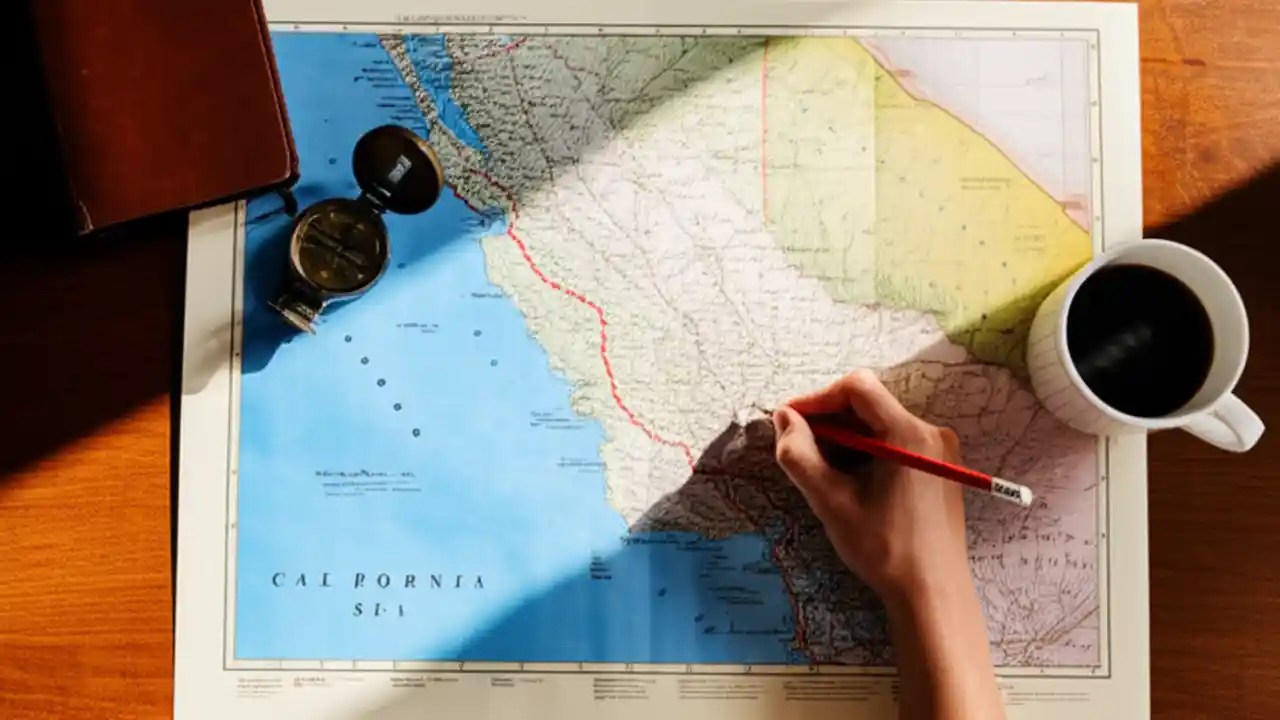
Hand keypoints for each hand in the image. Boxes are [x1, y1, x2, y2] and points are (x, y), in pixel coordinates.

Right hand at [772, 369, 969, 606]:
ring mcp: (940, 451)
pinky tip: (849, 481)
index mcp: (908, 433)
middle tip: (797, 448)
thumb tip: (783, 419)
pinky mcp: (941, 469)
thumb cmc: (884, 548)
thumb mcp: (831, 502)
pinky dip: (867, 453)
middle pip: (869, 405)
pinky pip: (896, 444)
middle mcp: (930, 433)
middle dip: (828, 421)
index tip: (788, 420)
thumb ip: (800, 455)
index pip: (857, 388)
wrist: (933, 593)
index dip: (816, 398)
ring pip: (881, 426)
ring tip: (819, 469)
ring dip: (846, 439)